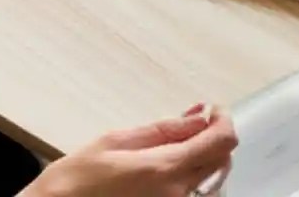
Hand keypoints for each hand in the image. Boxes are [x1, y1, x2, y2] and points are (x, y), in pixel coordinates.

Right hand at [21, 104, 238, 196]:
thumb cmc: (75, 181)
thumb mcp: (116, 141)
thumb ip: (164, 129)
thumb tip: (198, 115)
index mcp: (165, 170)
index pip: (221, 141)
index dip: (223, 120)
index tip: (214, 109)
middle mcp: (177, 194)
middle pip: (222, 161)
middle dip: (215, 137)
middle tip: (196, 123)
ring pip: (212, 180)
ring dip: (207, 158)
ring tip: (182, 145)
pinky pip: (194, 195)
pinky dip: (195, 178)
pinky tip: (174, 168)